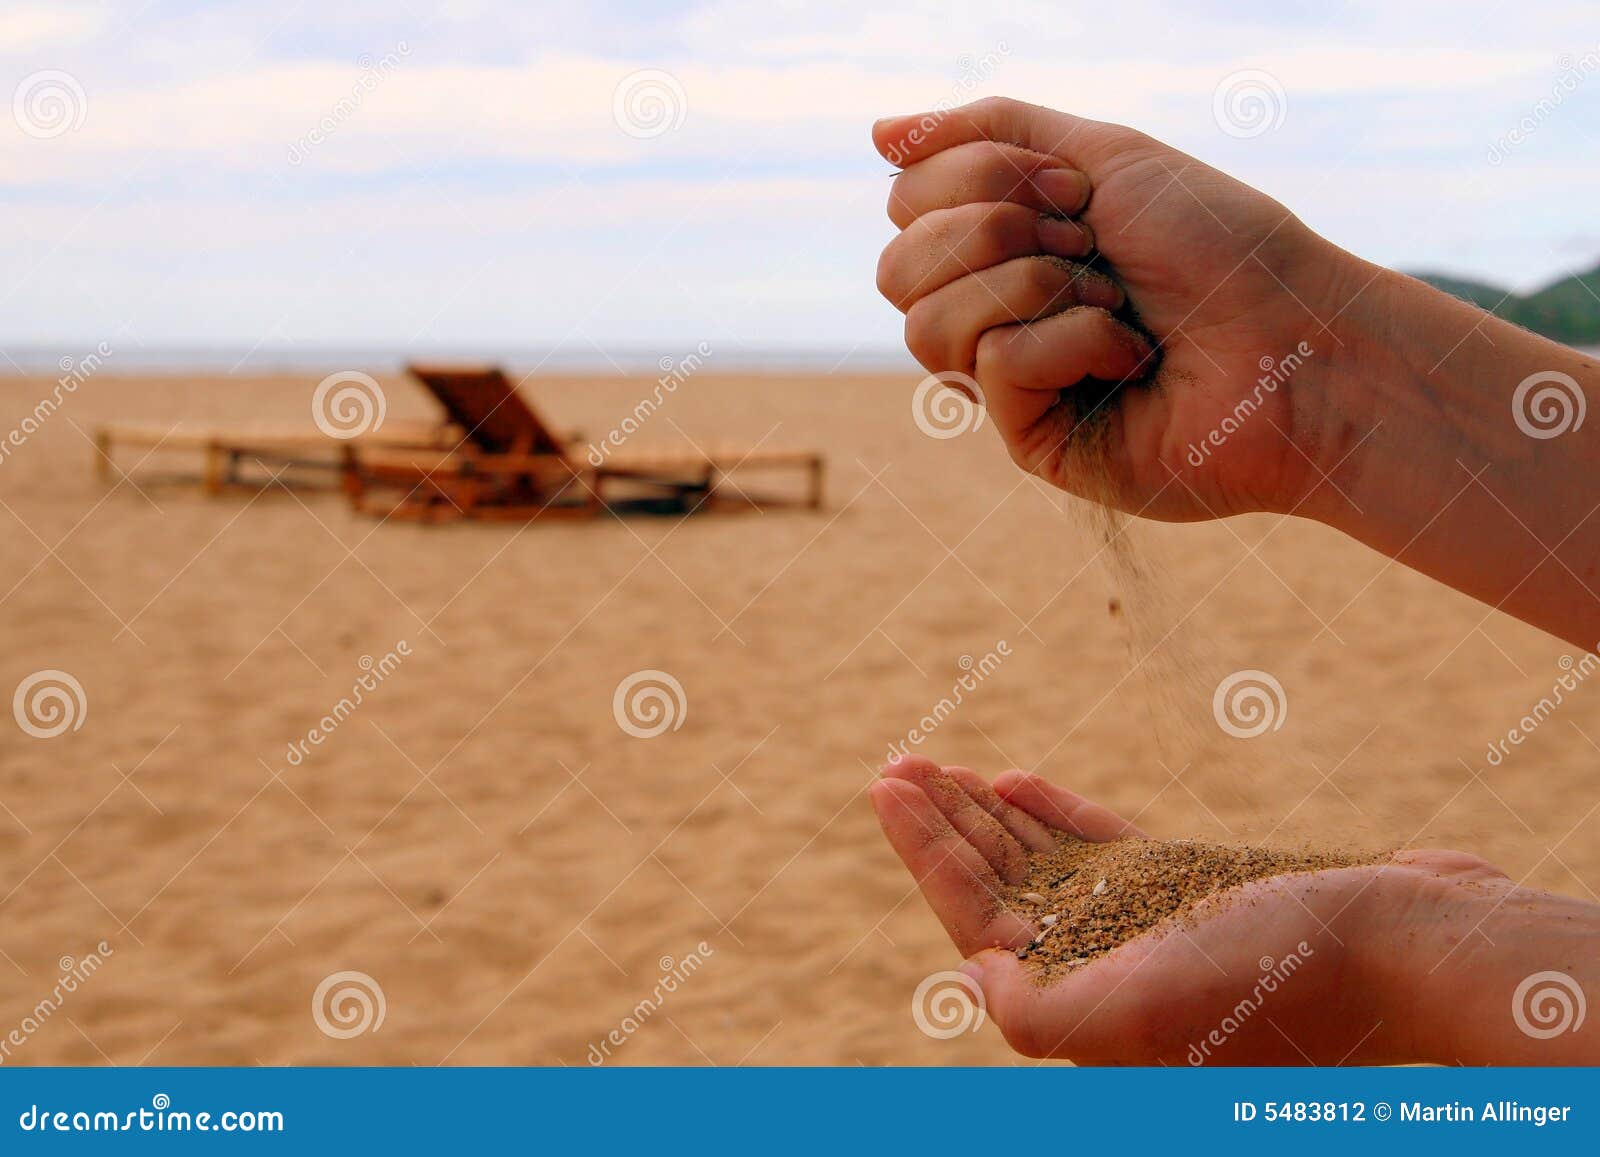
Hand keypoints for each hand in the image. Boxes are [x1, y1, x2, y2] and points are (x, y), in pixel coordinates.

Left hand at [868, 756, 1532, 1064]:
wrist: (1407, 947)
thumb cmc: (1281, 978)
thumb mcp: (1140, 1007)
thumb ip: (1039, 1012)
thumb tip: (966, 974)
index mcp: (1084, 1002)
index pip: (975, 920)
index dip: (925, 851)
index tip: (886, 785)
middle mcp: (1106, 967)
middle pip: (997, 889)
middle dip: (943, 827)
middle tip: (897, 764)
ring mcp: (1146, 925)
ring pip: (1041, 865)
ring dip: (987, 815)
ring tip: (942, 766)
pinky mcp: (1188, 889)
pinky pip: (1100, 848)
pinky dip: (1054, 813)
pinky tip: (1016, 779)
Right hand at [873, 97, 1369, 521]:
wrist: (1295, 337)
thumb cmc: (1217, 248)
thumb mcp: (1101, 155)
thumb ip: (989, 132)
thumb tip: (875, 132)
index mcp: (1004, 248)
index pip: (906, 205)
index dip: (977, 177)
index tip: (1076, 189)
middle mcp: (995, 316)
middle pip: (896, 267)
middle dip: (994, 229)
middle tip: (1086, 240)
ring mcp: (1009, 386)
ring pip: (925, 323)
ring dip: (1034, 284)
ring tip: (1113, 299)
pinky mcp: (1031, 443)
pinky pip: (992, 367)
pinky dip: (1072, 338)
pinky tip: (1130, 355)